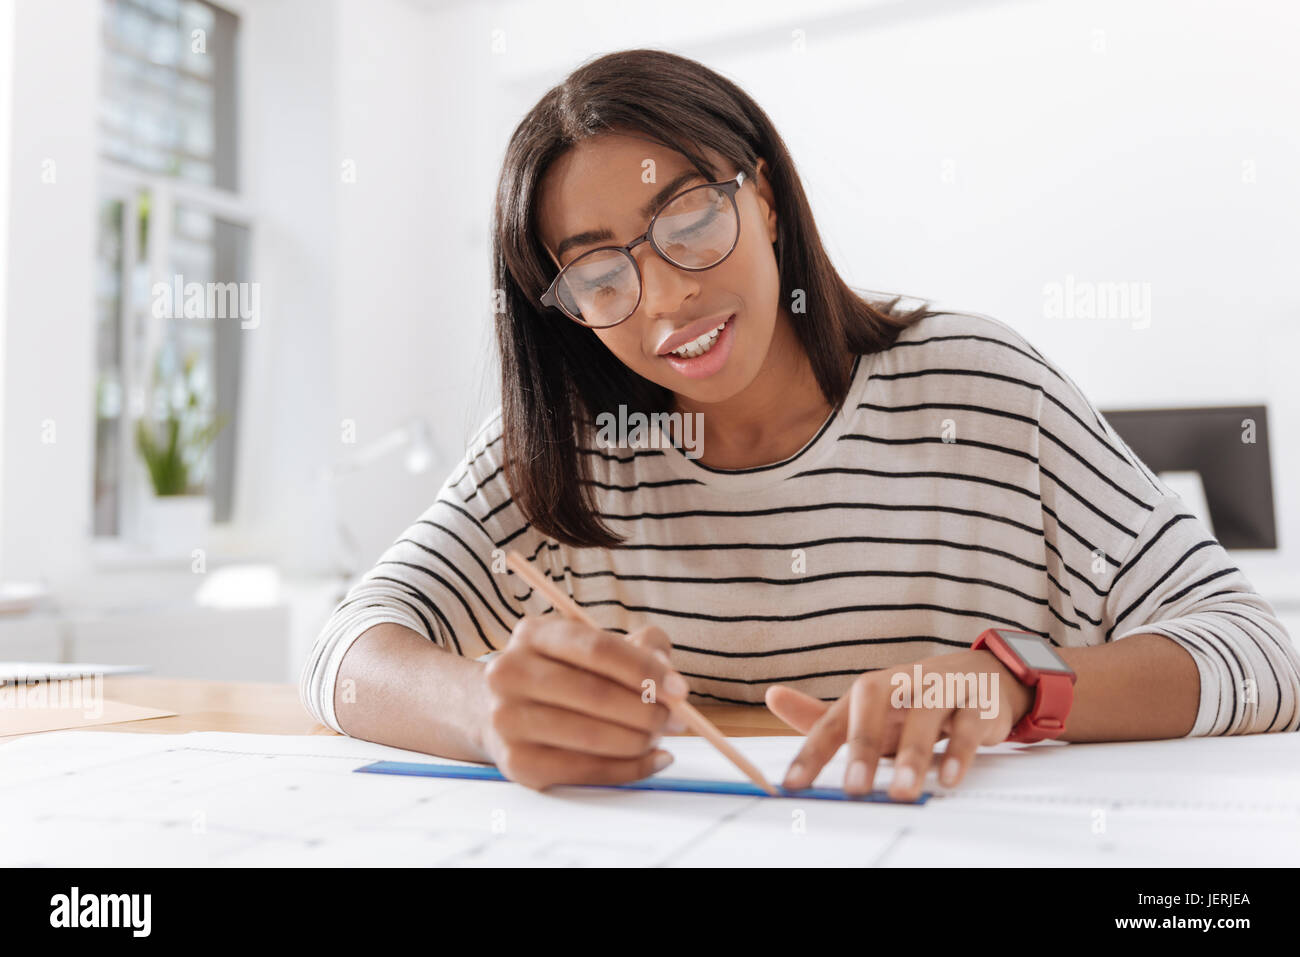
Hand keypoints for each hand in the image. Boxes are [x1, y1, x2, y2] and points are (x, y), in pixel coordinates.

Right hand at [478, 616, 689, 790]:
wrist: (494, 710)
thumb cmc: (562, 674)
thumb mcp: (593, 645)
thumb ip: (640, 647)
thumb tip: (668, 675)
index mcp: (533, 634)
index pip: (597, 648)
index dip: (644, 669)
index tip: (680, 689)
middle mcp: (510, 673)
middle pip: (594, 694)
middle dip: (647, 710)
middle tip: (676, 718)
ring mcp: (508, 720)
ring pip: (591, 737)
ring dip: (639, 741)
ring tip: (658, 736)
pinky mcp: (517, 764)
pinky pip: (585, 771)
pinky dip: (629, 770)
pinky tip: (652, 760)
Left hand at [765, 649, 1034, 800]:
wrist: (982, 677)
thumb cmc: (915, 701)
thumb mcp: (872, 712)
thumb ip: (826, 716)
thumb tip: (772, 697)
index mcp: (869, 689)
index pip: (834, 718)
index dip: (813, 751)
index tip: (794, 785)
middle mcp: (901, 682)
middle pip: (874, 703)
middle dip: (862, 745)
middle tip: (854, 788)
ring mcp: (941, 688)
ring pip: (925, 713)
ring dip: (914, 754)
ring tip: (905, 791)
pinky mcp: (978, 702)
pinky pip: (969, 724)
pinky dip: (959, 751)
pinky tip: (950, 778)